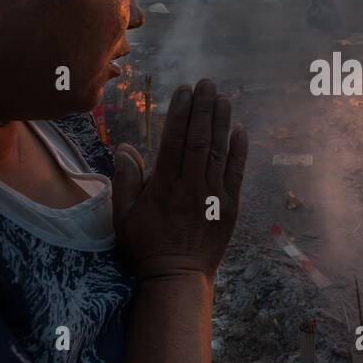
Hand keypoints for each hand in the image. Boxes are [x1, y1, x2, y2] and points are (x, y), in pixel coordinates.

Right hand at [112, 79, 247, 281]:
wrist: (178, 278)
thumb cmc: (146, 248)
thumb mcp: (123, 217)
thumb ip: (125, 181)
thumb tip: (125, 148)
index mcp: (164, 186)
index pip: (174, 140)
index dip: (180, 112)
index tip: (184, 90)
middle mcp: (191, 187)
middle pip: (198, 139)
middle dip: (204, 108)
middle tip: (207, 84)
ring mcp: (213, 196)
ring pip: (218, 152)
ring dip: (221, 122)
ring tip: (223, 98)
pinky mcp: (230, 207)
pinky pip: (236, 173)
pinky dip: (239, 151)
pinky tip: (239, 130)